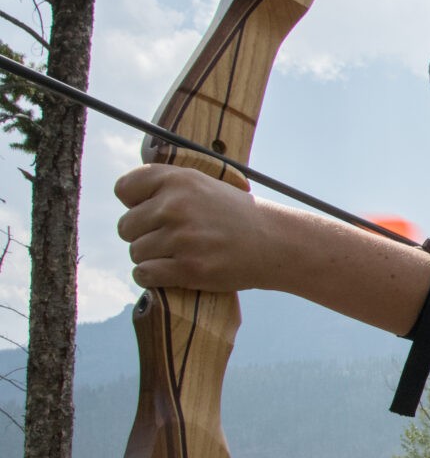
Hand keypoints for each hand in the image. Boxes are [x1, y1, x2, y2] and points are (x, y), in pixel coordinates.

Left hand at [115, 164, 278, 292]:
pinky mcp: (188, 268)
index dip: (135, 203)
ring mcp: (182, 238)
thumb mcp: (205, 185)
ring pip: (136, 253)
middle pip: (126, 226)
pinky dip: (152, 277)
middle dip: (144, 234)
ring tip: (179, 254)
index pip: (125, 188)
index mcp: (179, 179)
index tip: (153, 211)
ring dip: (152, 258)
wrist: (275, 243)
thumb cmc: (237, 216)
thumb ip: (168, 187)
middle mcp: (176, 206)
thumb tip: (127, 201)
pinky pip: (144, 274)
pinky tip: (170, 272)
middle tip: (172, 238)